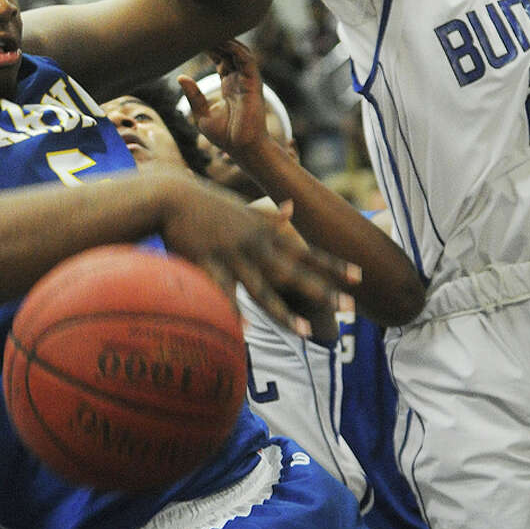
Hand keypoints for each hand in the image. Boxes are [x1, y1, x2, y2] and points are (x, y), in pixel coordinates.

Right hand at [156, 173, 355, 337]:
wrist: (170, 196)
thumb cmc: (205, 204)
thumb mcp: (242, 208)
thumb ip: (268, 217)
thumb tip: (292, 209)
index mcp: (264, 234)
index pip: (306, 252)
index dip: (333, 266)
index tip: (360, 278)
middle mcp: (253, 245)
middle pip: (293, 273)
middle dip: (322, 291)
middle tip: (349, 308)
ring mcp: (230, 255)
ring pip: (262, 288)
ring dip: (284, 312)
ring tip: (305, 332)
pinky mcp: (206, 263)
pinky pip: (222, 292)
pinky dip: (234, 311)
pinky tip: (247, 330)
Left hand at [178, 41, 266, 165]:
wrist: (243, 149)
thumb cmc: (226, 136)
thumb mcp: (202, 115)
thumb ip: (193, 96)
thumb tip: (181, 77)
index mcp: (229, 86)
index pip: (222, 60)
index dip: (211, 49)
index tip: (196, 39)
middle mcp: (239, 81)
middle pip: (230, 53)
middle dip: (218, 41)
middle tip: (201, 29)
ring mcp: (247, 81)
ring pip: (240, 53)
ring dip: (227, 42)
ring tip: (212, 32)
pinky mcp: (254, 84)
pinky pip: (248, 62)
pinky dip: (237, 50)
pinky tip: (225, 43)